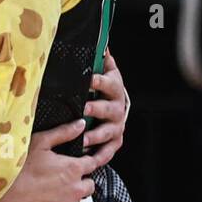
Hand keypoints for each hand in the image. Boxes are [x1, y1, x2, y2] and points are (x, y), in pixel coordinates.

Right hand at [0, 117, 96, 201]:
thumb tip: (82, 124)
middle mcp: (76, 189)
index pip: (93, 165)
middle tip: (67, 190)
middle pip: (90, 189)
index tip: (81, 169)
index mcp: (73, 167)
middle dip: (81, 188)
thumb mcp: (40, 143)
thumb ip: (63, 133)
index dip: (87, 166)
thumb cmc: (17, 167)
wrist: (0, 196)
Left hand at [83, 50, 127, 165]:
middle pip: (109, 109)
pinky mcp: (114, 142)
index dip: (100, 81)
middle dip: (96, 109)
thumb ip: (103, 60)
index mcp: (115, 90)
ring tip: (82, 139)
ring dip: (95, 136)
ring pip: (108, 132)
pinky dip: (98, 156)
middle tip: (84, 109)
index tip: (89, 79)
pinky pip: (107, 151)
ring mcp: (116, 127)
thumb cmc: (106, 91)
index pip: (109, 84)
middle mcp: (118, 109)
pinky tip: (87, 158)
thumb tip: (102, 43)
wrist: (119, 109)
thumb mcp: (106, 73)